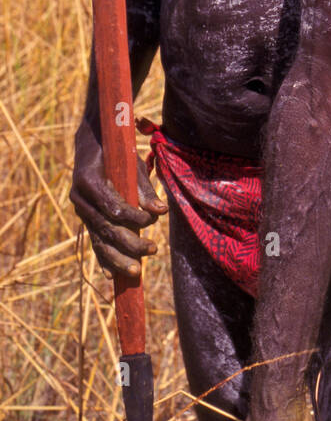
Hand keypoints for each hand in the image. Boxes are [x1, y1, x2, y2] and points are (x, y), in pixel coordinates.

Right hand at [70, 120, 166, 277]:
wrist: (90, 143)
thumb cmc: (116, 151)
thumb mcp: (131, 164)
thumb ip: (143, 189)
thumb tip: (161, 211)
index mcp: (88, 181)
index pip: (112, 208)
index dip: (133, 218)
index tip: (152, 220)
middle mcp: (80, 199)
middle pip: (105, 228)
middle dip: (129, 243)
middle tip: (153, 250)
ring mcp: (81, 211)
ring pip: (98, 240)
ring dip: (117, 259)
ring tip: (135, 273)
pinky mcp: (86, 219)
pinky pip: (94, 241)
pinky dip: (103, 259)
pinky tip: (111, 277)